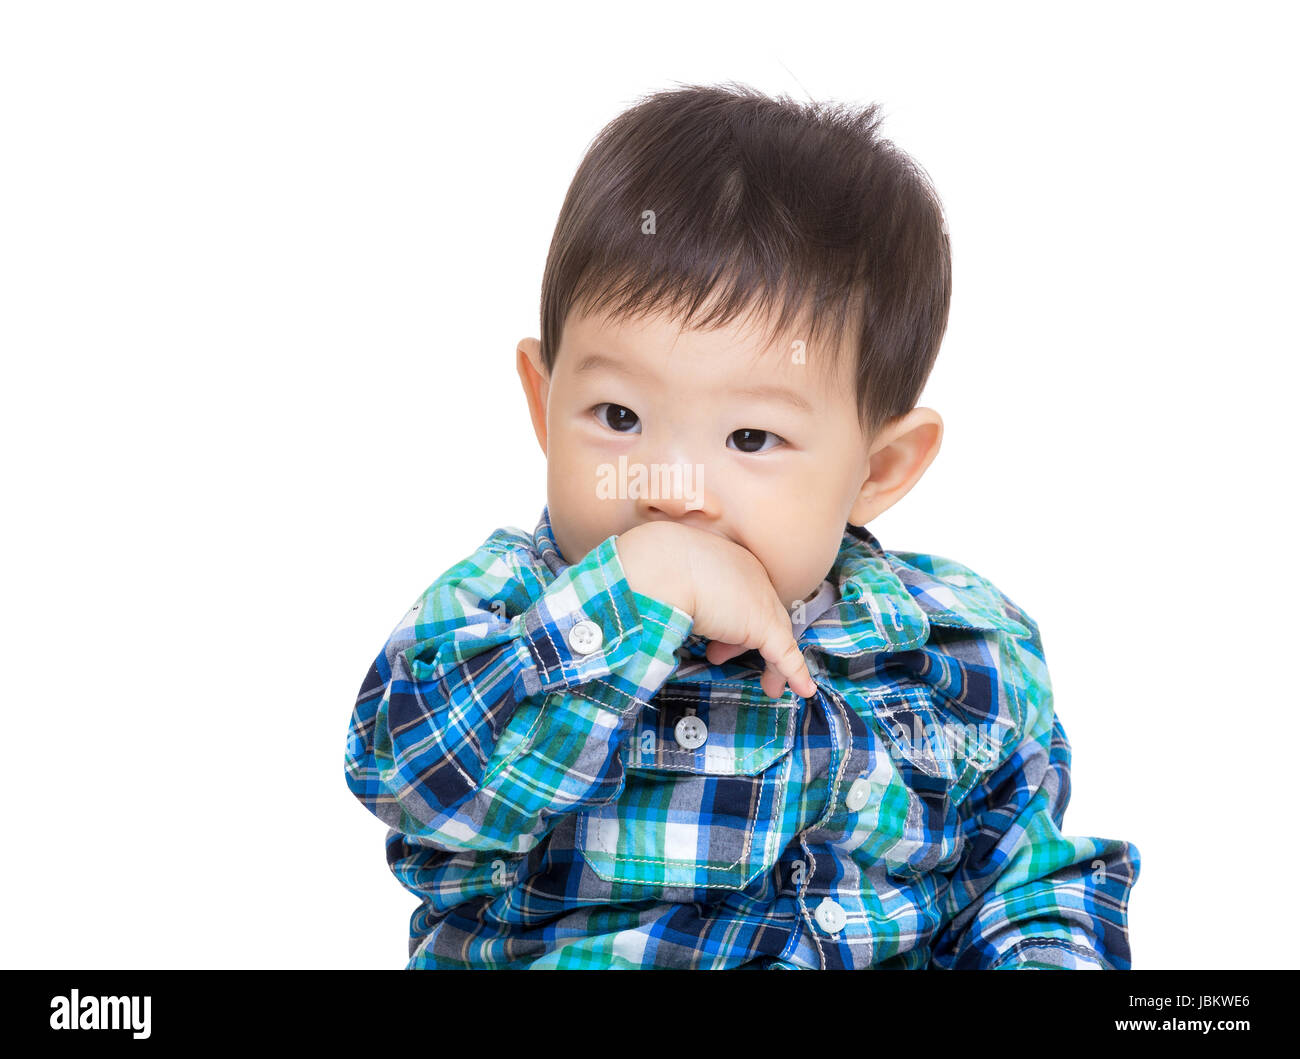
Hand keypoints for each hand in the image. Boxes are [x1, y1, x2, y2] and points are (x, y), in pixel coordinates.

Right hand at [616, 521, 816, 699]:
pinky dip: (795, 672)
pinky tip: (803, 690)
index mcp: (728, 558)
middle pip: (762, 611)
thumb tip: (665, 603)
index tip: (712, 636)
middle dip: (748, 639)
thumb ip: (677, 588)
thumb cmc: (653, 568)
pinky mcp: (764, 626)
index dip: (731, 616)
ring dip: (772, 663)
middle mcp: (751, 573)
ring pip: (777, 635)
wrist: (661, 566)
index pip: (742, 592)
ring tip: (768, 685)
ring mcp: (760, 599)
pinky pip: (785, 654)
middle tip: (720, 655)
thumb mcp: (669, 576)